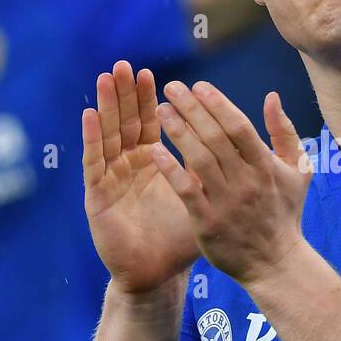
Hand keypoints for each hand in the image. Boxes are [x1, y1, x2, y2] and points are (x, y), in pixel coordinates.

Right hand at [82, 61, 200, 294]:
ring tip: (106, 77)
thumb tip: (250, 145)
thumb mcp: (205, 198)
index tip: (162, 76)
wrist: (156, 275)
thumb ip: (222, 169)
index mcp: (155, 163)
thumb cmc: (180, 239)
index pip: (154, 123)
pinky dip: (92, 138)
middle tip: (127, 65)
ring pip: (108, 134)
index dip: (155, 99)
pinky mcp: (97, 195)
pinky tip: (90, 115)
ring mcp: (112, 178)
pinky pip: (94, 162)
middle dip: (127, 94)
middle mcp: (131, 166)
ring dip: (107, 105)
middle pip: (128, 121)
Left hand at [150, 80, 311, 285]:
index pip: (240, 127)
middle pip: (216, 137)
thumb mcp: (297, 170)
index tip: (199, 85)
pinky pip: (186, 190)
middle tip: (172, 88)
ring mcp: (227, 202)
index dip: (218, 103)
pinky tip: (155, 150)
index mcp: (267, 166)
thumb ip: (285, 132)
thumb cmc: (284, 212)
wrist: (275, 263)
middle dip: (192, 109)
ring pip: (199, 159)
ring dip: (178, 131)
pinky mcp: (208, 222)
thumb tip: (271, 97)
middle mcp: (247, 182)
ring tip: (160, 110)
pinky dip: (170, 169)